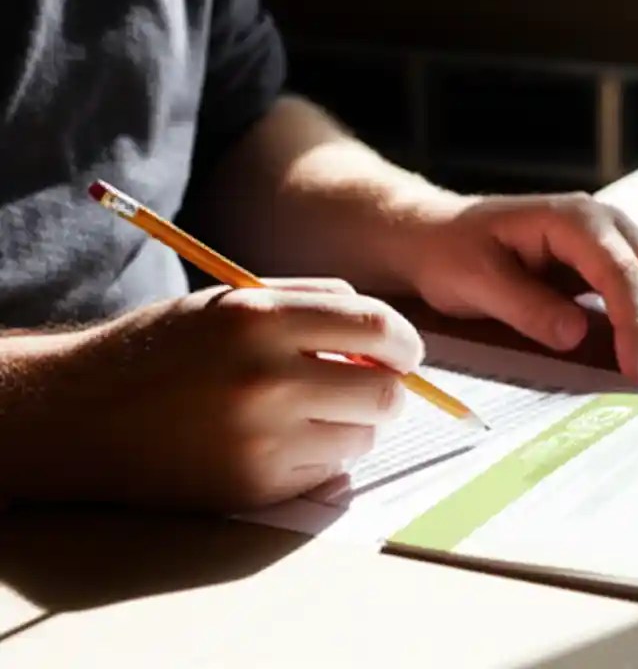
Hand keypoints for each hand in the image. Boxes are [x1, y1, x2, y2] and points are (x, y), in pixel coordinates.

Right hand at [0, 278, 422, 509]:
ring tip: (311, 413)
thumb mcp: (233, 300)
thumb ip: (315, 305)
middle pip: (385, 392)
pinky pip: (328, 474)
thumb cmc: (168, 348)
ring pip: (362, 438)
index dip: (406, 343)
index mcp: (261, 318)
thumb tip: (390, 337)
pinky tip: (281, 442)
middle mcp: (265, 379)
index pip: (378, 329)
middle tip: (368, 386)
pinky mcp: (254, 487)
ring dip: (353, 425)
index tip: (405, 352)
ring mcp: (261, 440)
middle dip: (389, 388)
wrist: (83, 415)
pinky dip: (322, 458)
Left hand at [395, 192, 637, 383]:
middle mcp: (609, 222)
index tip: (634, 370)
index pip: (622, 271)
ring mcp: (620, 239)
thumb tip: (576, 335)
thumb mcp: (475, 281)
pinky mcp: (621, 260)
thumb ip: (525, 307)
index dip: (635, 323)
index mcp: (574, 220)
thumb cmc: (453, 254)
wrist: (441, 235)